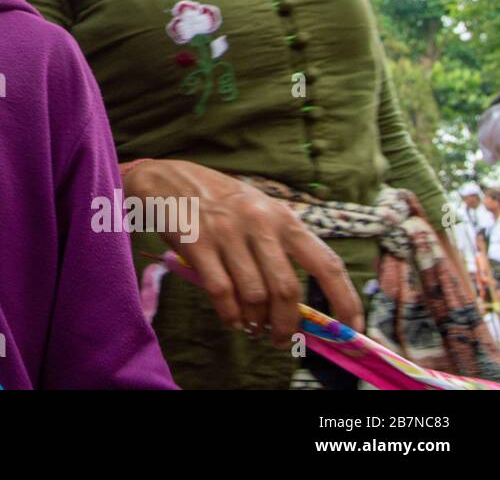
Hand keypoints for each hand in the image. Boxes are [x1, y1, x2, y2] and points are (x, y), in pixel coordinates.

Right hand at [125, 157, 363, 346]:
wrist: (165, 178)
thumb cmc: (216, 199)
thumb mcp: (258, 210)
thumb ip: (279, 245)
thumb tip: (299, 302)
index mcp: (282, 216)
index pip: (326, 263)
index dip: (344, 299)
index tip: (351, 327)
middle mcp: (259, 223)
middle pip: (286, 289)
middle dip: (288, 324)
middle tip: (282, 338)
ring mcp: (226, 233)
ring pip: (254, 295)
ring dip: (256, 321)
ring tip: (253, 328)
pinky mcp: (197, 244)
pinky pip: (221, 293)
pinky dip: (230, 315)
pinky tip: (232, 319)